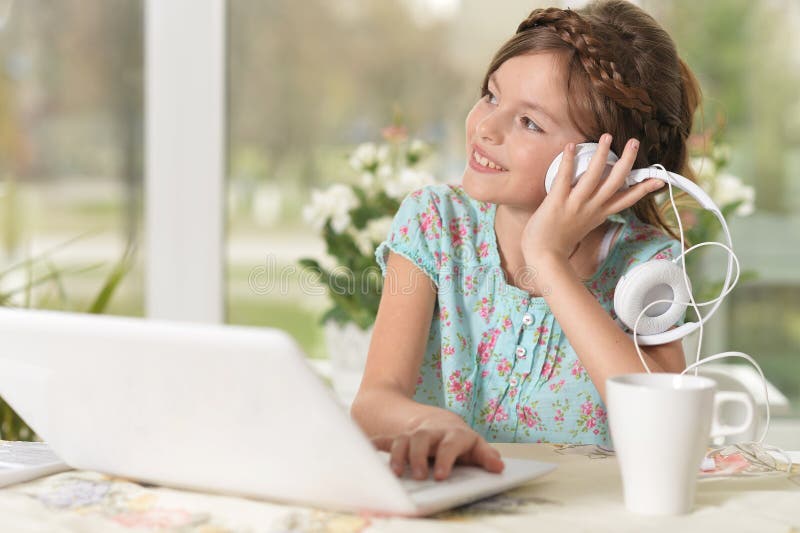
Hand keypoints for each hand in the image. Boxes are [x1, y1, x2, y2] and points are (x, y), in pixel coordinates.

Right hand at [370, 414, 504, 480]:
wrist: (440, 421)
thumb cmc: (459, 440)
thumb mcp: (475, 446)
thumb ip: (486, 456)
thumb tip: (499, 467)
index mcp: (454, 434)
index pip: (451, 443)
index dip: (446, 459)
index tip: (441, 476)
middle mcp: (433, 433)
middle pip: (423, 438)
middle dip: (419, 457)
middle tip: (418, 476)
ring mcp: (415, 435)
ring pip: (404, 439)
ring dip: (398, 455)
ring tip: (396, 473)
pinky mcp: (401, 438)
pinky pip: (386, 440)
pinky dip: (375, 444)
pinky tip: (366, 450)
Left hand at [521, 134, 664, 264]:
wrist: (544, 258)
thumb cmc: (559, 244)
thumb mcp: (583, 227)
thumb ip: (590, 213)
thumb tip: (594, 202)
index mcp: (599, 214)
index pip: (627, 199)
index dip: (644, 189)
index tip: (660, 179)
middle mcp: (591, 207)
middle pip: (616, 181)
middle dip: (627, 161)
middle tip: (634, 143)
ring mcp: (576, 203)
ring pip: (594, 175)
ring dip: (602, 154)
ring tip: (606, 137)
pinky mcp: (557, 201)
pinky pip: (565, 177)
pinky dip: (569, 161)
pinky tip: (571, 146)